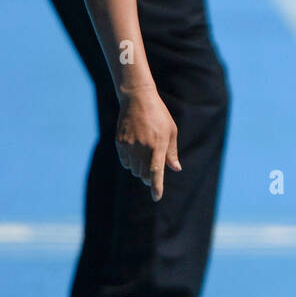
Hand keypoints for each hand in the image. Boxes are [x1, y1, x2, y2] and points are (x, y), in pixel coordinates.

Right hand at [116, 87, 180, 201]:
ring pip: (134, 170)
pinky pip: (125, 162)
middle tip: (152, 174)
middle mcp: (143, 147)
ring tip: (144, 157)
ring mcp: (130, 145)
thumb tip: (175, 168)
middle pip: (144, 174)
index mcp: (158, 145)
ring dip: (140, 170)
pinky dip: (130, 164)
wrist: (137, 99)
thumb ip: (172, 152)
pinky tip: (135, 153)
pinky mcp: (120, 143)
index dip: (157, 186)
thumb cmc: (158, 115)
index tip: (156, 197)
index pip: (156, 172)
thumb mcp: (171, 131)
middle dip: (149, 178)